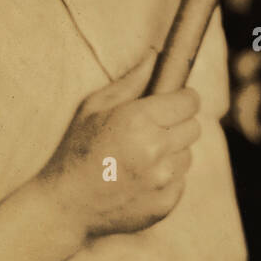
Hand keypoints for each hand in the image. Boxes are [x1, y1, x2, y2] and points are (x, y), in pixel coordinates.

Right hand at [38, 54, 201, 239]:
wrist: (66, 204)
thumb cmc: (77, 150)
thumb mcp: (94, 107)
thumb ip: (131, 81)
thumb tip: (155, 56)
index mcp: (138, 119)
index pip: (189, 102)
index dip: (182, 99)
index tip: (174, 102)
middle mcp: (155, 149)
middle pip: (194, 127)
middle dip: (178, 124)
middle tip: (154, 130)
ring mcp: (162, 179)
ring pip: (187, 155)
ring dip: (172, 152)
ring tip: (142, 157)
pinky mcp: (166, 203)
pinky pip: (181, 181)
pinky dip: (167, 178)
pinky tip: (141, 179)